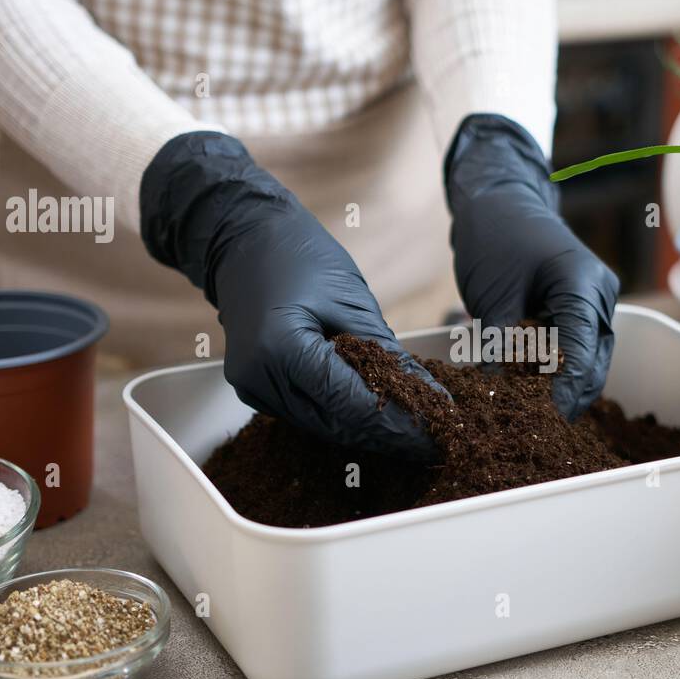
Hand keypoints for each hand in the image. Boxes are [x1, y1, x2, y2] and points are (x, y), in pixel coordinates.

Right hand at [140, 131, 441, 459]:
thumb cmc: (299, 256)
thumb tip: (427, 396)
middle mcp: (259, 376)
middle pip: (334, 423)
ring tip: (411, 433)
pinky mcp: (253, 387)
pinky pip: (304, 413)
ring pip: (320, 425)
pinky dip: (340, 416)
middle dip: (386, 434)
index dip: (396, 421)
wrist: (244, 239)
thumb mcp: (352, 300)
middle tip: (431, 439)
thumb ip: (386, 355)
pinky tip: (374, 416)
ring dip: (365, 431)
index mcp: (280, 349)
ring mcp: (251, 386)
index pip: (349, 402)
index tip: (435, 430)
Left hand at [444, 115, 618, 418]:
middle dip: (567, 399)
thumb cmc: (495, 235)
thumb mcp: (491, 296)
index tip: (543, 424)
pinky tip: (530, 393)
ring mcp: (591, 302)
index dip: (564, 393)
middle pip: (592, 364)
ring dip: (560, 388)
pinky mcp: (576, 308)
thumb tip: (490, 398)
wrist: (497, 198)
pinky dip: (553, 370)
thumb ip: (497, 348)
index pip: (581, 354)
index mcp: (584, 287)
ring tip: (533, 420)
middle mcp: (598, 297)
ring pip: (585, 360)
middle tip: (538, 433)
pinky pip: (571, 347)